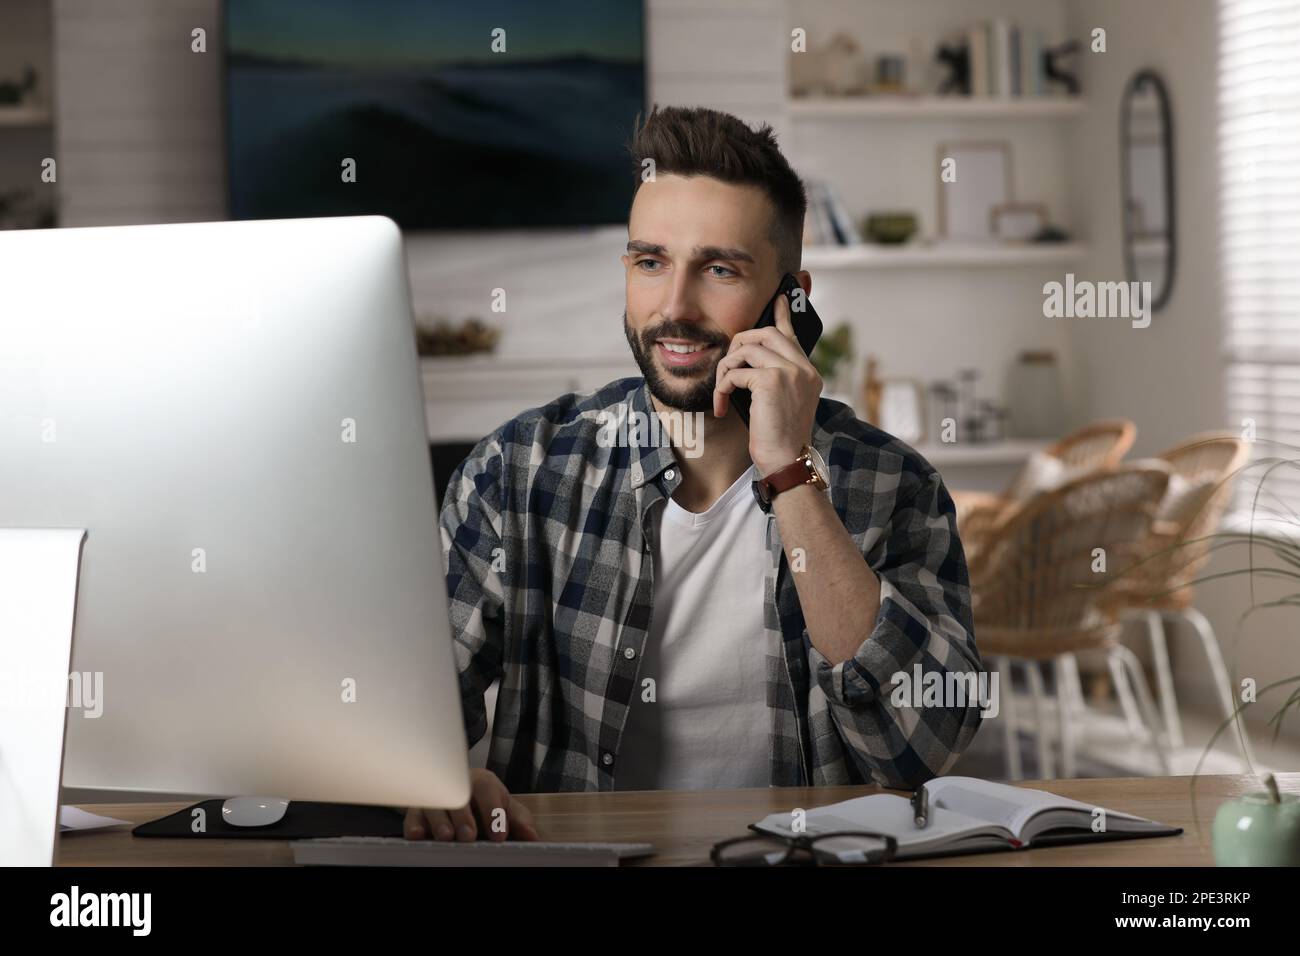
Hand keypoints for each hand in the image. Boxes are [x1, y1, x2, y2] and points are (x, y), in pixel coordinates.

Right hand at [403, 768, 539, 841]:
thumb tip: (533, 837)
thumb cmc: (484, 801)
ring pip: (434, 804)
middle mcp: (457, 785)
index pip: (487, 789)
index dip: (493, 811)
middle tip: (469, 836)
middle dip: (464, 817)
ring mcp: (436, 796)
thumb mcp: (504, 807)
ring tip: (446, 837)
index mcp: (482, 782)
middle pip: (457, 795)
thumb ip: (518, 820)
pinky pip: (413, 815)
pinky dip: (414, 825)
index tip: (499, 834)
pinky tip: (419, 835)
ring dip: (439, 821)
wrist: (458, 792)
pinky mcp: (417, 809)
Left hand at [713, 290, 820, 474]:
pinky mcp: (771, 381)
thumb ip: (776, 380)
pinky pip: (735, 372)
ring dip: (726, 368)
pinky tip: (722, 406)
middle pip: (766, 333)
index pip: (793, 335)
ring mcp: (789, 372)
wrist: (788, 462)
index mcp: (809, 373)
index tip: (778, 299)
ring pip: (747, 349)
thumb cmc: (780, 440)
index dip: (782, 315)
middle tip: (728, 365)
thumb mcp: (783, 405)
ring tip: (723, 391)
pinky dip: (722, 388)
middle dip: (740, 343)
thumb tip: (749, 363)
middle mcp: (803, 368)